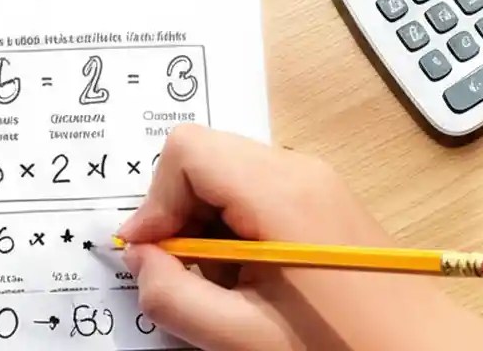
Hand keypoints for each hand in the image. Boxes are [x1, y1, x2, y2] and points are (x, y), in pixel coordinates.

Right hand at [116, 124, 482, 350]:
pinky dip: (230, 224)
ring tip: (222, 280)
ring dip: (203, 221)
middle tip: (182, 270)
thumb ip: (173, 297)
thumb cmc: (342, 345)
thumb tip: (140, 260)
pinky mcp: (321, 195)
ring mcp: (314, 178)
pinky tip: (248, 274)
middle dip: (177, 212)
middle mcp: (298, 169)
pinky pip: (251, 188)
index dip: (155, 200)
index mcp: (280, 193)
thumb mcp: (242, 336)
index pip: (186, 151)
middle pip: (202, 156)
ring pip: (223, 172)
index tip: (151, 253)